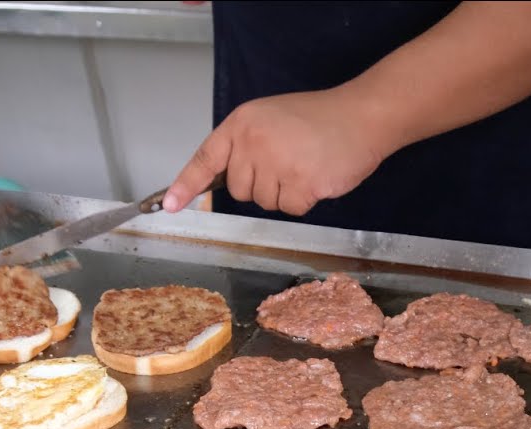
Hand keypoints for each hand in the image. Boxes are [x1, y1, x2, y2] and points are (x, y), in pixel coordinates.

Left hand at [164, 89, 389, 216]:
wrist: (362, 116)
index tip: (168, 205)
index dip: (185, 184)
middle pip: (239, 190)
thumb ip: (245, 145)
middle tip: (288, 162)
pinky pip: (290, 210)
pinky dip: (305, 201)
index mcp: (242, 123)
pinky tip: (318, 177)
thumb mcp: (271, 119)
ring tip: (306, 165)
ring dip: (285, 193)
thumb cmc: (318, 118)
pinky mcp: (300, 184)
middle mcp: (253, 142)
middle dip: (261, 185)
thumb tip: (221, 181)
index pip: (206, 158)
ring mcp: (276, 164)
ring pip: (264, 203)